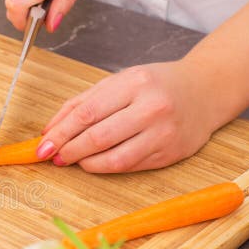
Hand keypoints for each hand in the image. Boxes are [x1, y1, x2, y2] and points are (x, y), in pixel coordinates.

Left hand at [35, 61, 228, 172]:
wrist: (206, 91)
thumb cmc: (156, 85)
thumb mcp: (118, 82)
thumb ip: (82, 103)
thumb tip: (50, 130)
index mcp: (135, 83)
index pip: (87, 113)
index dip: (60, 133)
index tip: (43, 145)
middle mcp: (152, 108)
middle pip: (98, 137)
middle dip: (69, 150)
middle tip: (54, 156)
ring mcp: (163, 133)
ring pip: (114, 158)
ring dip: (86, 163)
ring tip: (73, 160)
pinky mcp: (170, 154)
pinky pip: (130, 166)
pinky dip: (105, 167)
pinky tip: (94, 162)